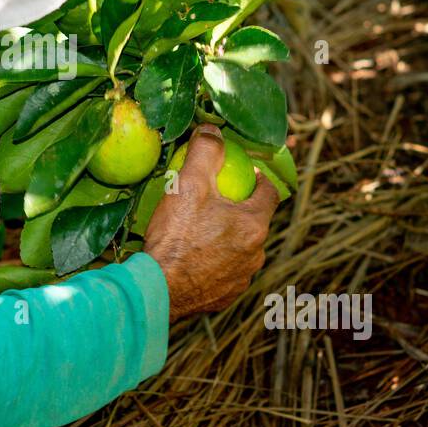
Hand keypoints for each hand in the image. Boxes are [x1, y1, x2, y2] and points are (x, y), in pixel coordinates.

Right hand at [143, 123, 278, 322]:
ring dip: (227, 238)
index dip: (259, 180)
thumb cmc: (176, 235)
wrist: (157, 289)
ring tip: (200, 230)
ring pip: (240, 249)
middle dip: (240, 210)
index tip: (245, 174)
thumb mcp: (189, 183)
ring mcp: (241, 278)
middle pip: (254, 222)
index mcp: (253, 224)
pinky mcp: (225, 296)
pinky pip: (225, 272)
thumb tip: (212, 130)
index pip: (270, 193)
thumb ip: (205, 152)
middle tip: (213, 201)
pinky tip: (193, 257)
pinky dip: (214, 262)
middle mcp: (256, 253)